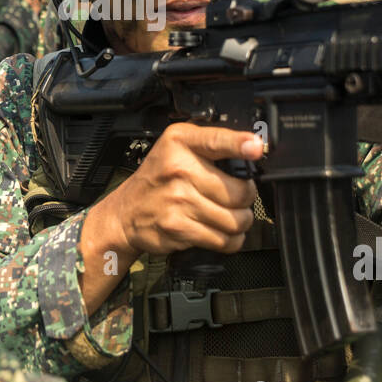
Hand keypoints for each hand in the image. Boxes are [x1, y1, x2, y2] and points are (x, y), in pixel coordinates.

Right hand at [89, 123, 261, 258]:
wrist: (126, 212)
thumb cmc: (158, 179)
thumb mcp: (177, 147)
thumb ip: (213, 144)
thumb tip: (255, 149)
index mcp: (181, 142)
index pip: (217, 140)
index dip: (240, 144)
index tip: (256, 147)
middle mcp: (179, 168)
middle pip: (240, 191)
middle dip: (246, 199)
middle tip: (237, 198)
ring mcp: (178, 200)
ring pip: (235, 220)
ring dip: (240, 223)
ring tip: (230, 216)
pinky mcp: (178, 227)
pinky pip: (223, 239)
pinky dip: (230, 241)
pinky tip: (221, 232)